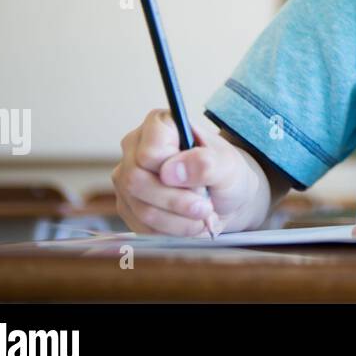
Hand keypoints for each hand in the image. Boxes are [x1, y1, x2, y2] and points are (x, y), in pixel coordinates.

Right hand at [112, 109, 257, 236]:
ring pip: (140, 207)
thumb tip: (172, 170)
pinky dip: (170, 231)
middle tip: (204, 207)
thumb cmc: (226, 175)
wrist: (225, 200)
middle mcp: (135, 148)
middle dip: (176, 202)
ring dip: (177, 220)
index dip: (174, 172)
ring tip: (201, 215)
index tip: (199, 180)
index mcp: (159, 124)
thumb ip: (206, 163)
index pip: (149, 153)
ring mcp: (127, 177)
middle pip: (136, 181)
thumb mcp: (228, 166)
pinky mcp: (127, 205)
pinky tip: (187, 222)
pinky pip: (140, 226)